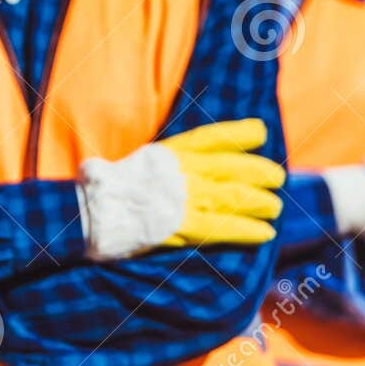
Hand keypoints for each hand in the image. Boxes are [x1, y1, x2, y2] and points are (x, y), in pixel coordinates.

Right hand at [78, 118, 284, 260]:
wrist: (88, 212)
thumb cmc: (102, 190)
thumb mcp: (132, 163)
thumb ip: (154, 164)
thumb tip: (167, 165)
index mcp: (167, 153)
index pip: (210, 138)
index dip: (238, 134)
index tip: (260, 132)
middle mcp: (180, 171)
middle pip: (231, 167)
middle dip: (258, 171)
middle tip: (276, 177)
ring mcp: (183, 198)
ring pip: (234, 197)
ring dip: (259, 202)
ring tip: (274, 207)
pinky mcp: (183, 226)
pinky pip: (225, 227)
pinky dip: (248, 230)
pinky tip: (264, 233)